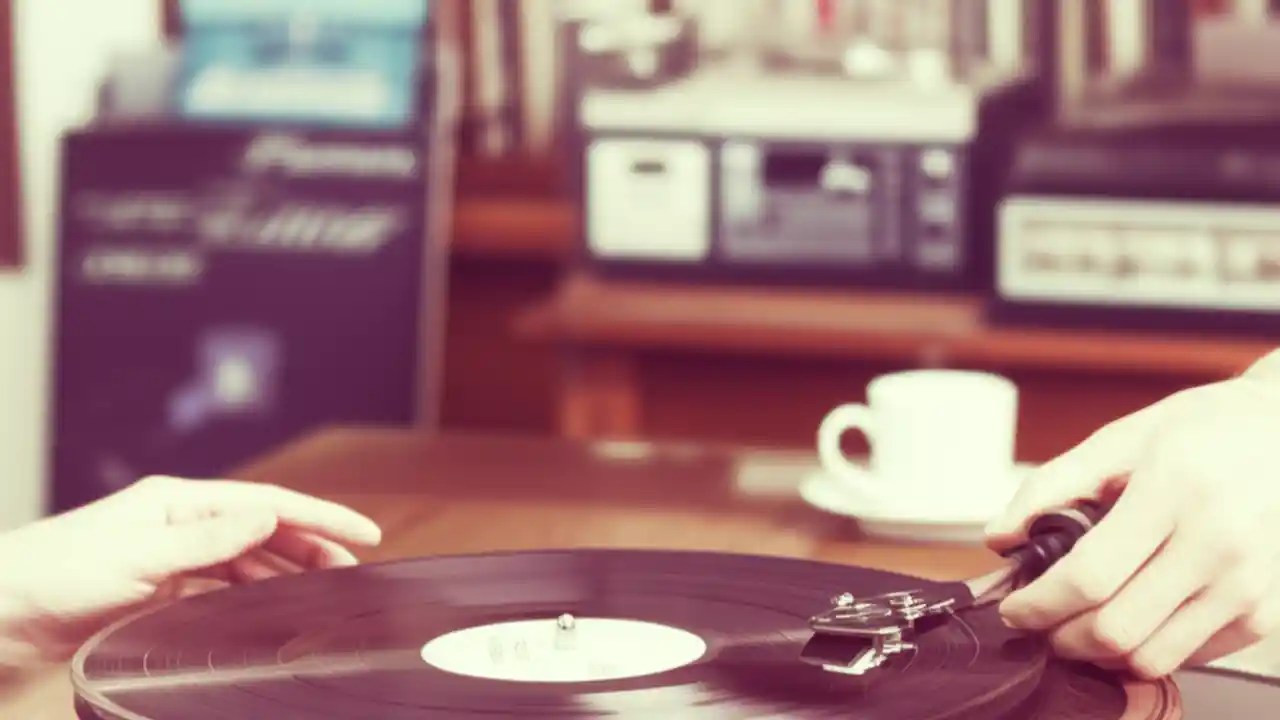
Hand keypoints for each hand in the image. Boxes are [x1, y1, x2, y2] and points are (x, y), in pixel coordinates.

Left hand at [0, 476, 380, 665]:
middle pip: (266, 531)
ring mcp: (173, 554)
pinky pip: (224, 586)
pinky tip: (271, 607)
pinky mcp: (161, 586)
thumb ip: (208, 540)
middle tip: (354, 570)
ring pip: (249, 559)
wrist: (4, 608)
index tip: (366, 531)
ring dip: (287, 572)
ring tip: (324, 591)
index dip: (323, 516)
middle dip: (314, 546)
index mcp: (181, 501)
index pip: (270, 504)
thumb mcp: (139, 555)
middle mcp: (183, 522)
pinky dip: (253, 594)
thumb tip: (267, 518)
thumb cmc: (56, 572)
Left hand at [986, 375, 1279, 679]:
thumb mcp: (1121, 438)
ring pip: (1152, 656)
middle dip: (1061, 637)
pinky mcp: (1264, 611)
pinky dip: (1148, 651)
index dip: (1039, 604)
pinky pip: (1191, 657)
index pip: (1090, 576)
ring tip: (1077, 627)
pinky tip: (1129, 622)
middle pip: (1116, 628)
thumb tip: (999, 536)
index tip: (1016, 608)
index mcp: (1174, 491)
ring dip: (1101, 654)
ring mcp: (1246, 584)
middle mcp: (1218, 543)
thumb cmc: (1205, 430)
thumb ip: (1051, 485)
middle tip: (1040, 622)